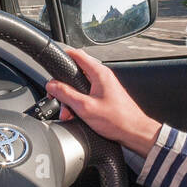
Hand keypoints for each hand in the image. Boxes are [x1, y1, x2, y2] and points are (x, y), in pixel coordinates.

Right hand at [45, 45, 161, 157]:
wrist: (134, 132)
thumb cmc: (118, 120)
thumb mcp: (85, 107)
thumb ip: (66, 94)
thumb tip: (52, 85)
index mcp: (99, 73)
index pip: (77, 55)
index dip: (63, 56)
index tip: (52, 62)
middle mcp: (102, 77)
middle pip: (76, 73)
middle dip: (64, 87)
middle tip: (57, 98)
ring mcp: (103, 87)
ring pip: (79, 87)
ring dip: (71, 99)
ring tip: (68, 113)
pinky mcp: (104, 97)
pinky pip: (86, 95)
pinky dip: (79, 104)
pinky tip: (76, 115)